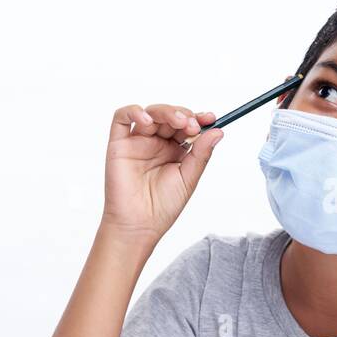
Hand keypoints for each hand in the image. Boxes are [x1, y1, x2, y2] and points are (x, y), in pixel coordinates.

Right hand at [101, 103, 221, 240]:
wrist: (140, 225)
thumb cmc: (163, 206)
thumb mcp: (189, 178)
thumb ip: (201, 154)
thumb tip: (217, 131)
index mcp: (175, 150)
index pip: (187, 126)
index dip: (198, 118)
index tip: (211, 118)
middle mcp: (157, 143)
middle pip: (170, 116)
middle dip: (184, 115)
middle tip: (193, 125)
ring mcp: (138, 142)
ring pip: (150, 113)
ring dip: (166, 111)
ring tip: (179, 122)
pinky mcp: (118, 144)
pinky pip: (121, 118)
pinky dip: (134, 111)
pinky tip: (147, 119)